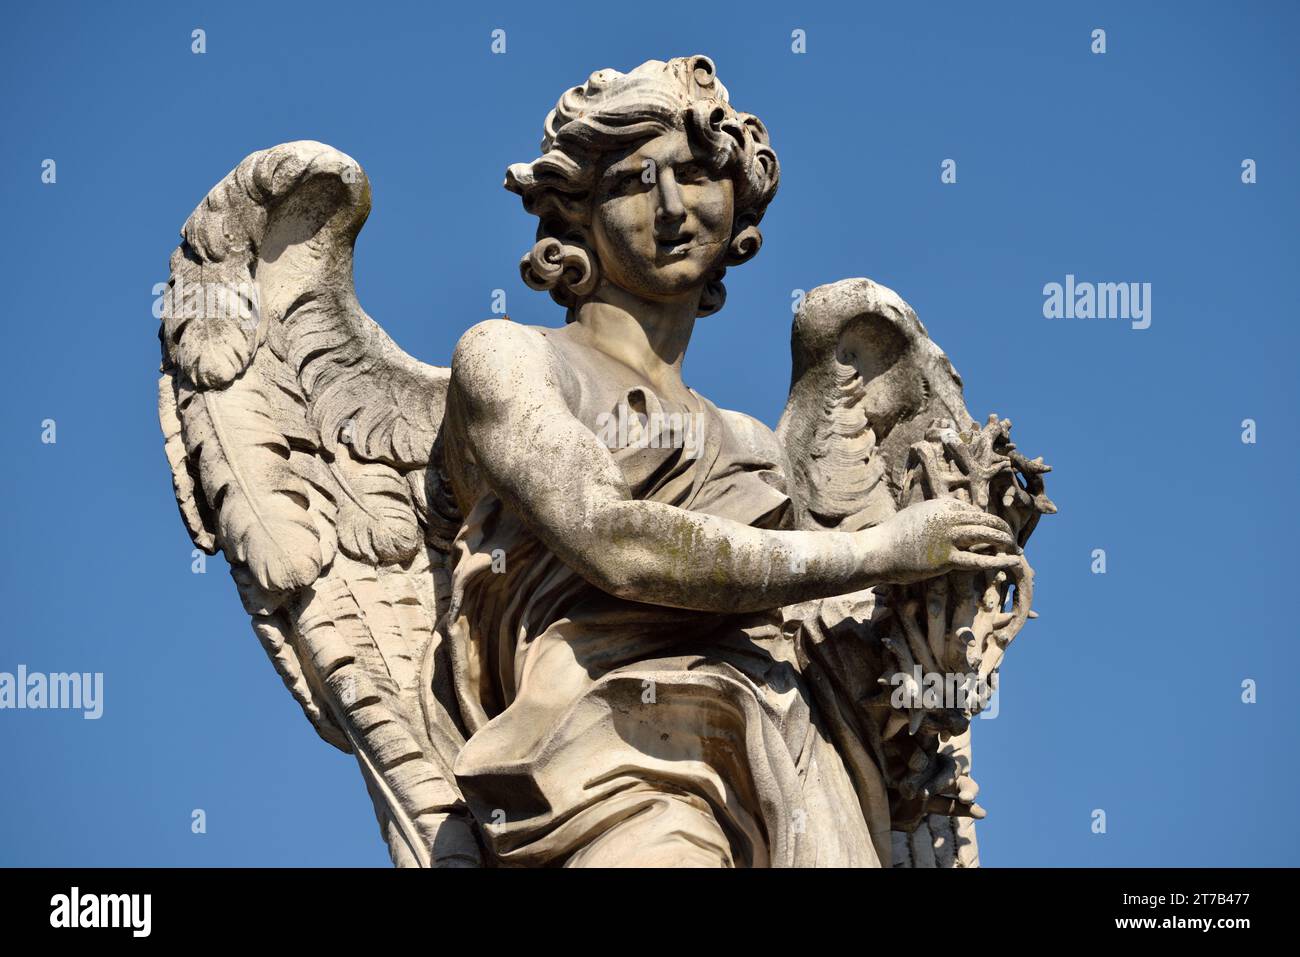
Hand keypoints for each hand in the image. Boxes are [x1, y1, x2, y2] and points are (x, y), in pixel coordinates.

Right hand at [870, 498, 1019, 584]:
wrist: (879, 550)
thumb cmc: (895, 534)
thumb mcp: (918, 514)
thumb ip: (938, 514)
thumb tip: (955, 515)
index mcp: (943, 504)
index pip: (975, 511)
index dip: (987, 522)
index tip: (995, 530)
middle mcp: (949, 518)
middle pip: (986, 520)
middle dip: (1003, 529)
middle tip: (1012, 539)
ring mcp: (948, 538)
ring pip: (986, 536)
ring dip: (1005, 542)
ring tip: (1015, 548)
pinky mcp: (946, 559)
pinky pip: (978, 559)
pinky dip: (998, 560)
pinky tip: (1011, 561)